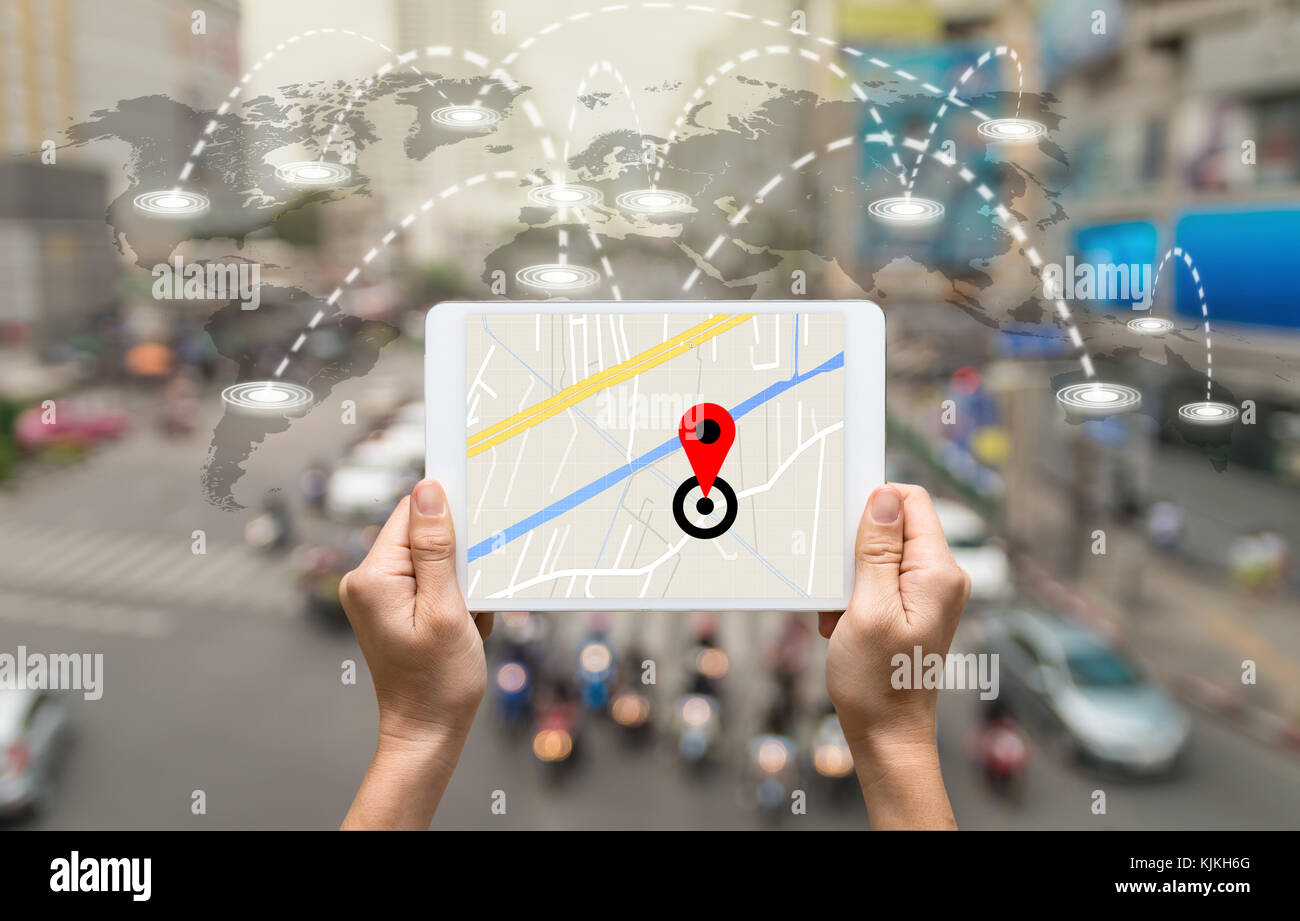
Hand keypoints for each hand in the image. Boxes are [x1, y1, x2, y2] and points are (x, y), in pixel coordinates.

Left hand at [339, 479, 490, 828]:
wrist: (428, 732)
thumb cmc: (438, 681)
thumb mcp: (446, 610)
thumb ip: (436, 548)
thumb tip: (428, 490)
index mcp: (372, 576)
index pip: (411, 513)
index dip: (448, 515)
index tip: (479, 533)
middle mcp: (367, 580)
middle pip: (424, 535)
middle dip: (459, 562)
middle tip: (470, 600)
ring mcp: (378, 595)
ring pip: (435, 560)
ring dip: (461, 585)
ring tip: (465, 622)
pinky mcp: (393, 607)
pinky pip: (433, 582)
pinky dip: (455, 599)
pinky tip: (461, 628)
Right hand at [820, 483, 970, 828]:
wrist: (887, 736)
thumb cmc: (877, 682)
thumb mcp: (868, 608)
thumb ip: (877, 550)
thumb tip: (884, 496)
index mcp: (938, 571)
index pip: (910, 501)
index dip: (874, 503)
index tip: (842, 530)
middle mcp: (942, 577)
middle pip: (894, 526)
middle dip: (855, 549)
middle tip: (840, 589)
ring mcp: (929, 593)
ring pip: (880, 555)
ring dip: (850, 578)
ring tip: (842, 615)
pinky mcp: (914, 607)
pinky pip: (879, 580)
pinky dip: (855, 596)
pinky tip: (845, 626)